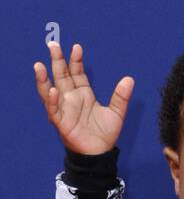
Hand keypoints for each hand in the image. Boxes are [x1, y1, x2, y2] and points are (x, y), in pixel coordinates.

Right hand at [33, 40, 133, 154]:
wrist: (100, 154)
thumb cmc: (105, 134)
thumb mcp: (117, 113)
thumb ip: (121, 97)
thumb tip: (130, 79)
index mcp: (83, 94)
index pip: (76, 73)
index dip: (75, 60)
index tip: (77, 47)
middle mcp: (71, 98)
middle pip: (61, 76)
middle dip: (57, 61)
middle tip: (53, 45)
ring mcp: (64, 110)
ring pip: (50, 91)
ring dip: (43, 79)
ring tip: (39, 65)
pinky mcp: (61, 123)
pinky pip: (53, 110)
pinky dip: (51, 101)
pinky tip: (52, 90)